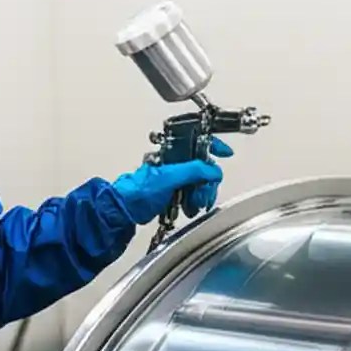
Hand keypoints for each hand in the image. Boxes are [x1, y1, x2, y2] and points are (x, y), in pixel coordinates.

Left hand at [113, 137, 233, 223]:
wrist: (125, 210)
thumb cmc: (138, 191)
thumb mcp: (169, 177)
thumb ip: (193, 171)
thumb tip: (213, 170)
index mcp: (173, 153)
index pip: (198, 141)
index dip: (214, 145)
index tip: (225, 153)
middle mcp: (175, 163)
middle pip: (203, 167)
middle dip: (208, 181)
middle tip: (204, 193)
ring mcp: (174, 178)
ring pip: (199, 182)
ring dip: (201, 194)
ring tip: (195, 203)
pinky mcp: (173, 192)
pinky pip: (191, 194)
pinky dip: (194, 202)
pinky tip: (190, 207)